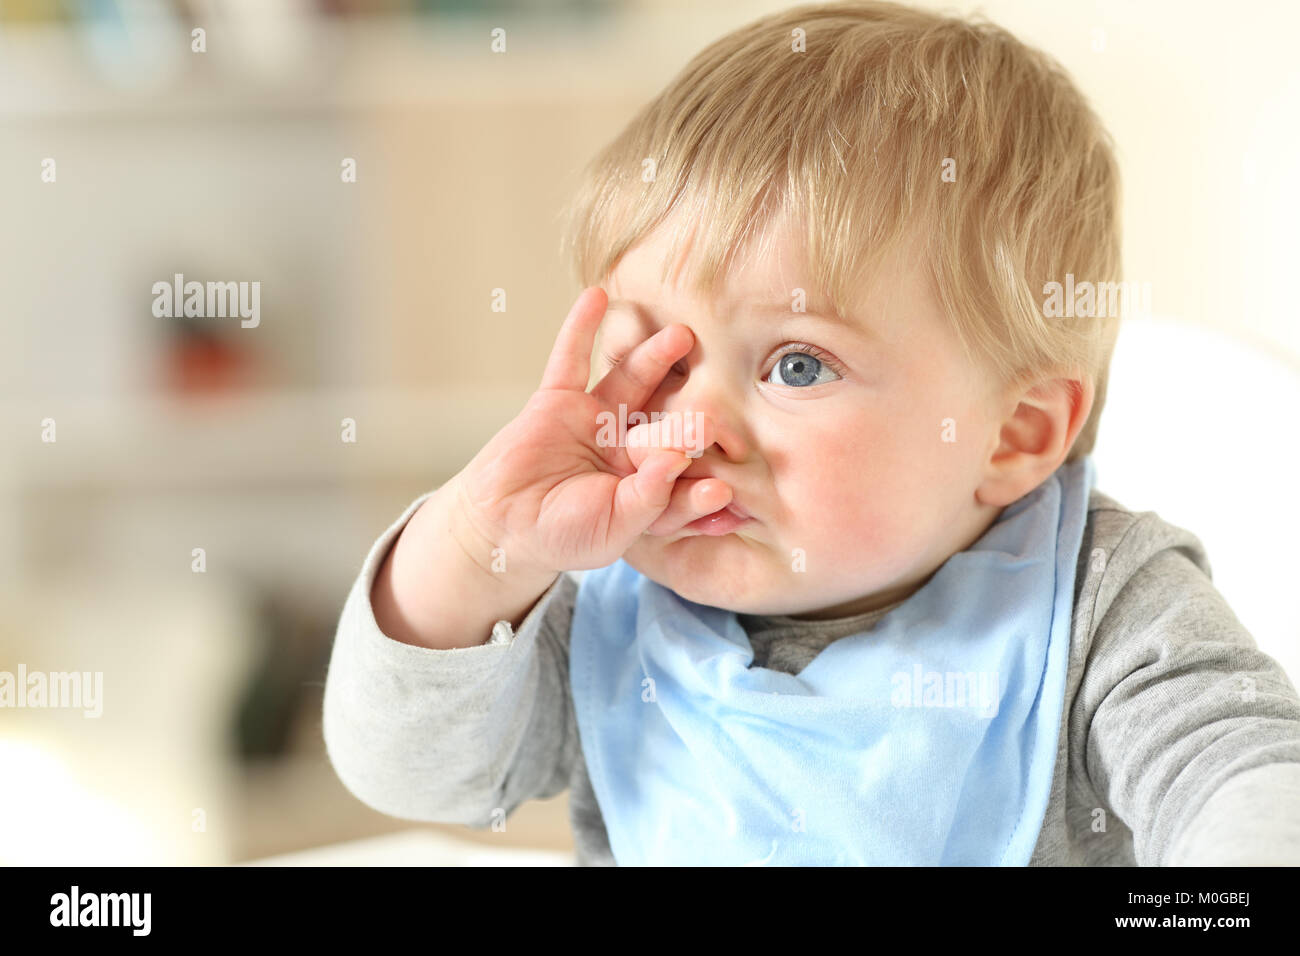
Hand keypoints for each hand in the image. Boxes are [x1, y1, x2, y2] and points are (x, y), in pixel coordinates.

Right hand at [451, 286, 729, 573]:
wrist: (501, 526)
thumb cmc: (560, 536)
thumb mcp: (611, 529)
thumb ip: (645, 500)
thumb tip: (675, 463)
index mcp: (648, 483)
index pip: (681, 478)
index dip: (700, 484)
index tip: (724, 488)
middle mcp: (628, 446)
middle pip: (664, 423)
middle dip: (688, 413)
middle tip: (716, 398)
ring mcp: (595, 419)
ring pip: (629, 383)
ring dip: (653, 358)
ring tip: (682, 335)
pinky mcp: (558, 400)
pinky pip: (571, 360)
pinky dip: (580, 329)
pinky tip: (596, 297)